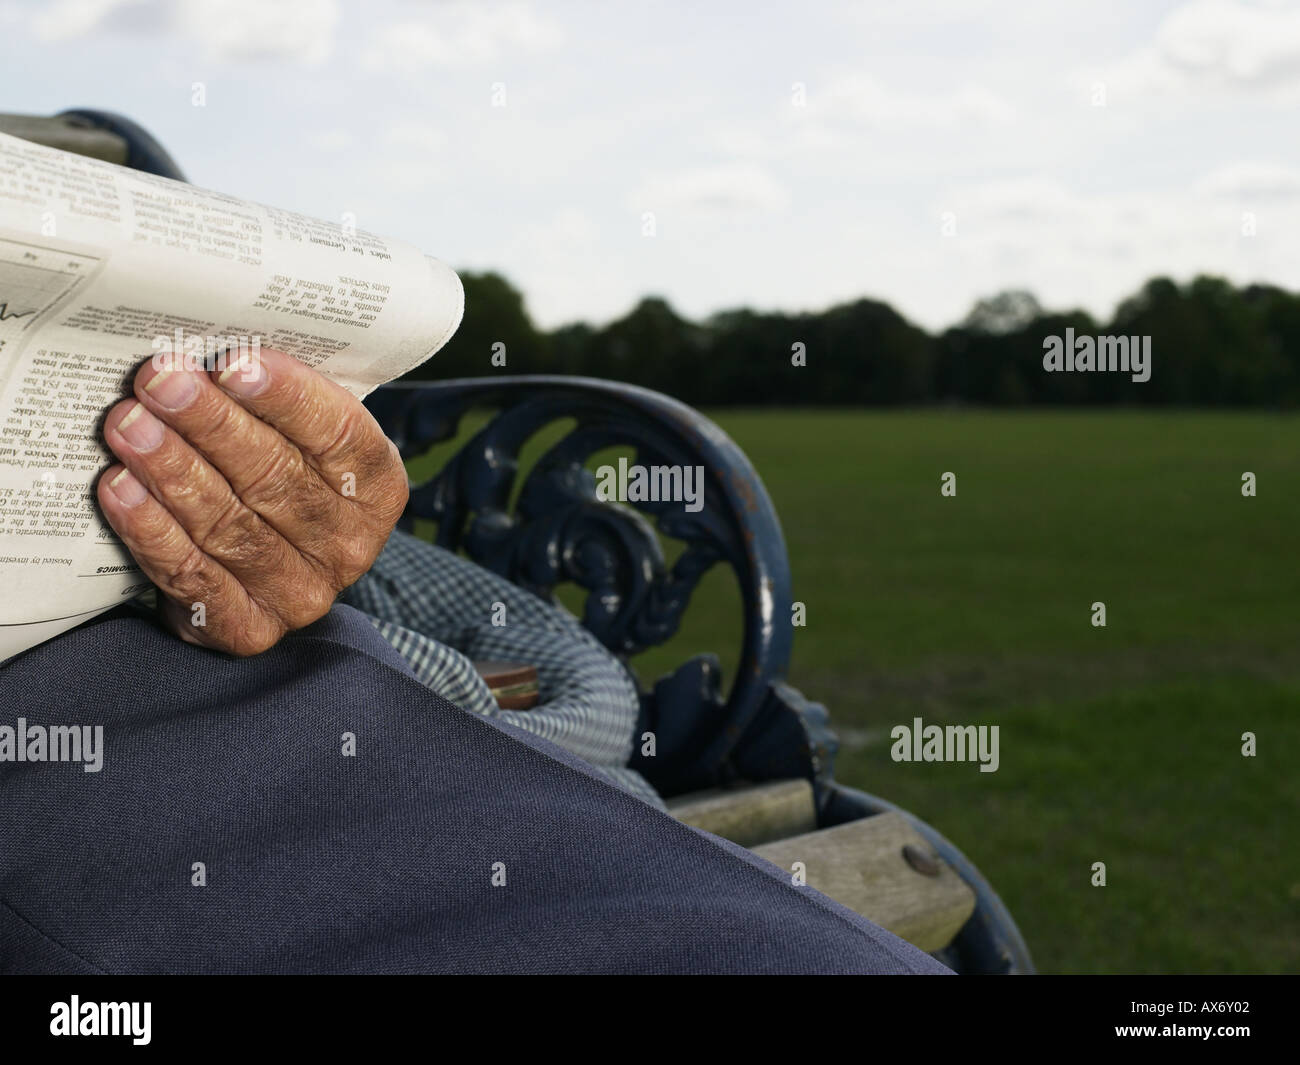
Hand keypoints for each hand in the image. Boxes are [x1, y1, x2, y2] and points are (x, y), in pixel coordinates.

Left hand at [96, 347, 408, 655]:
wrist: (268, 566)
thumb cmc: (281, 476)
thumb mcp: (301, 437)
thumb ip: (274, 400)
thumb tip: (211, 347)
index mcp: (376, 488)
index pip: (340, 437)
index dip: (288, 398)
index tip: (233, 363)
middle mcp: (348, 545)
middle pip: (278, 479)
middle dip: (212, 425)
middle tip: (161, 382)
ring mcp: (301, 593)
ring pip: (230, 526)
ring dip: (172, 470)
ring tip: (128, 425)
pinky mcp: (248, 627)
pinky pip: (195, 577)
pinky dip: (152, 531)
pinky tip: (121, 490)